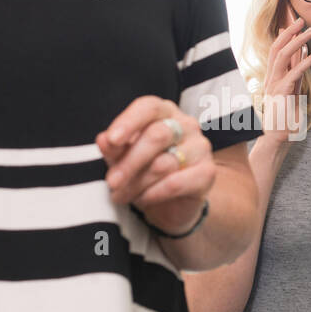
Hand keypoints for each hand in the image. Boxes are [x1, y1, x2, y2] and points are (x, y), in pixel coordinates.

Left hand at [96, 96, 212, 235]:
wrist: (171, 204)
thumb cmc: (145, 171)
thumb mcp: (123, 158)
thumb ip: (114, 148)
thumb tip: (103, 140)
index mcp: (164, 112)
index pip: (148, 107)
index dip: (128, 122)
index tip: (111, 140)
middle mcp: (186, 124)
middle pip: (157, 136)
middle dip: (129, 162)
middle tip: (111, 182)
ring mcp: (200, 147)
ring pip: (163, 164)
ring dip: (137, 183)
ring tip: (121, 195)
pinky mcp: (207, 172)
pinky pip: (176, 183)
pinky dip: (153, 193)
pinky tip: (142, 199)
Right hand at [258, 14, 310, 148]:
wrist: (276, 139)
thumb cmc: (285, 119)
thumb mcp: (292, 93)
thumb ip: (295, 76)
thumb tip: (301, 58)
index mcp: (272, 79)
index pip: (275, 52)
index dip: (284, 36)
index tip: (293, 24)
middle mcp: (270, 79)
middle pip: (276, 48)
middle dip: (289, 32)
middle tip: (301, 20)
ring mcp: (274, 85)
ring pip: (282, 55)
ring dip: (297, 41)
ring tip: (310, 31)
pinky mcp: (282, 92)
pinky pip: (294, 72)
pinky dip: (307, 60)